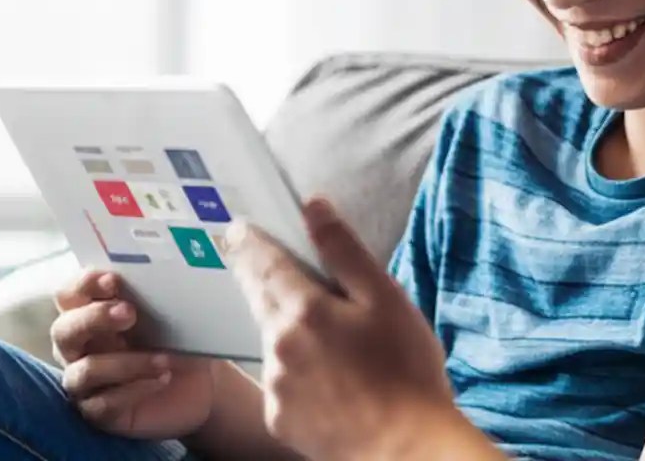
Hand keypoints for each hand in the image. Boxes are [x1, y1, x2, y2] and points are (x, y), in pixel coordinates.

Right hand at [50, 270, 216, 438]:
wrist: (201, 382)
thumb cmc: (178, 339)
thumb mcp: (171, 314)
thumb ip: (155, 294)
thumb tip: (159, 272)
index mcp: (90, 313)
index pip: (69, 294)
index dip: (84, 284)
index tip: (114, 280)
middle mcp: (78, 346)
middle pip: (64, 330)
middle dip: (94, 318)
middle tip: (130, 313)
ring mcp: (84, 381)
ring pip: (84, 371)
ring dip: (126, 363)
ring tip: (164, 358)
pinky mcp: (98, 411)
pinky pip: (103, 403)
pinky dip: (135, 389)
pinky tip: (163, 379)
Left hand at [226, 199, 489, 460]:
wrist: (406, 447)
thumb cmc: (407, 370)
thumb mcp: (386, 299)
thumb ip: (344, 251)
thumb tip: (313, 207)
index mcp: (305, 310)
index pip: (264, 264)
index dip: (249, 243)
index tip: (237, 228)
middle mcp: (280, 346)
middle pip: (260, 300)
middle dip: (260, 279)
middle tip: (263, 264)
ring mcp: (276, 385)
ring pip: (274, 343)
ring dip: (288, 331)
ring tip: (329, 340)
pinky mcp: (280, 417)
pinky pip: (282, 382)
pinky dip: (297, 373)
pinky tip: (331, 380)